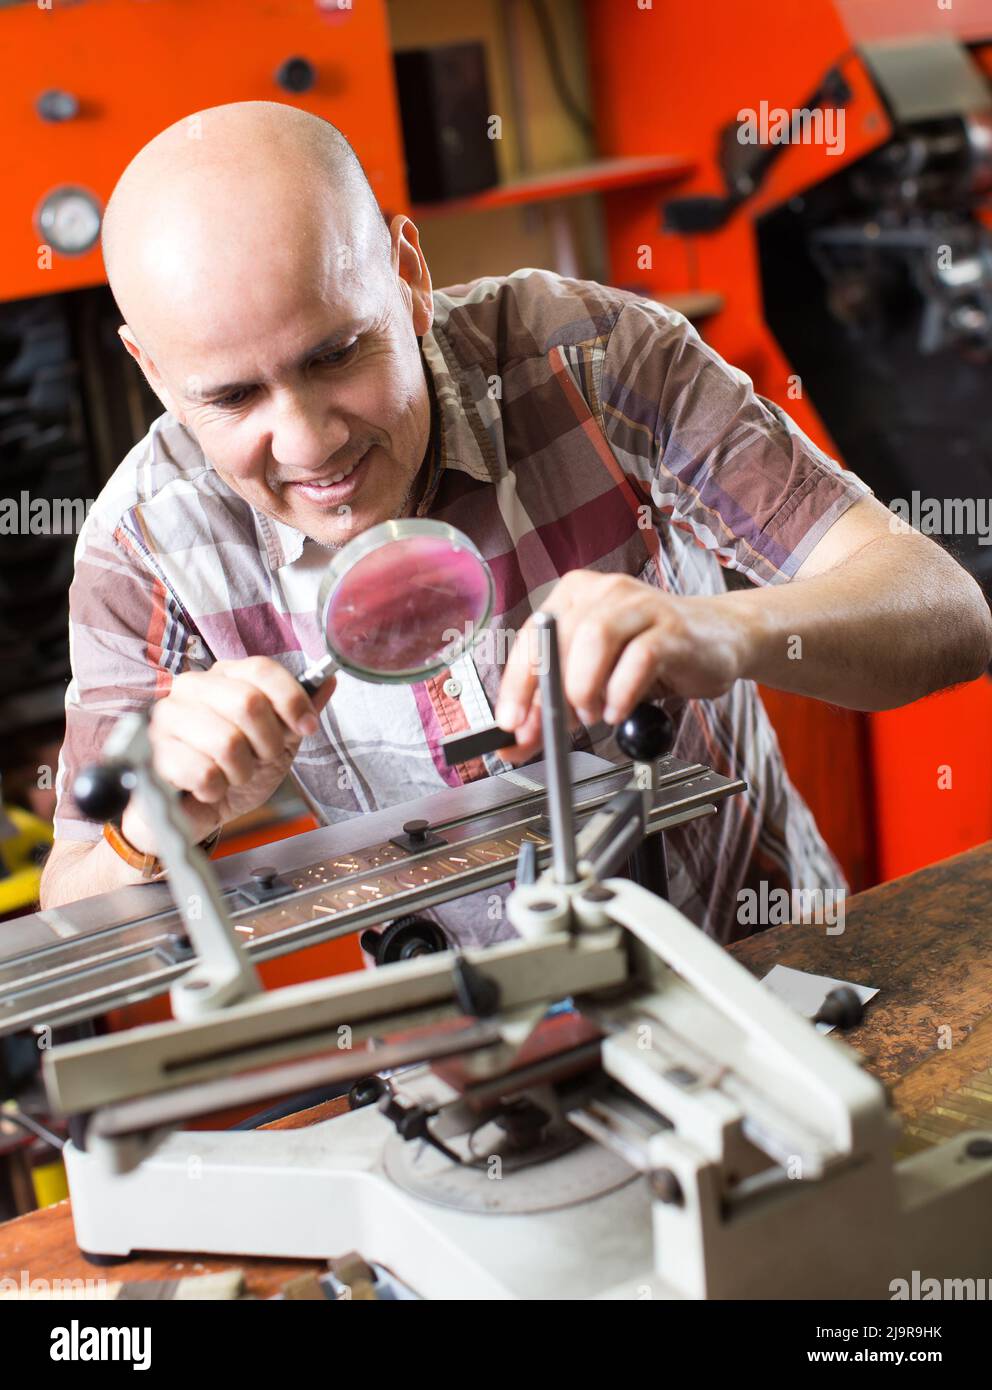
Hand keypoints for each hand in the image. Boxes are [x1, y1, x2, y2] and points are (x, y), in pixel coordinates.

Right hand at [121, 657, 333, 853]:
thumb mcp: (277, 741)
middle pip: (248, 703)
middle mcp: (191, 688)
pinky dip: (216, 790)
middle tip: (260, 760)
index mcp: (222, 677)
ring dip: (241, 771)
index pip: (261, 668)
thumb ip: (299, 710)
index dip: (291, 699)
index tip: (307, 728)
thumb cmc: (233, 772)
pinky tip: (208, 790)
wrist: (195, 815)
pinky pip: (203, 772)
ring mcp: (166, 719)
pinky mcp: (152, 754)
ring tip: (231, 776)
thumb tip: (329, 679)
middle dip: (267, 743)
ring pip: (227, 742)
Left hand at [494, 571, 746, 757]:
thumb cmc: (654, 654)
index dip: (516, 687)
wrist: (721, 637)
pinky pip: (639, 658)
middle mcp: (605, 592)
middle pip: (557, 638)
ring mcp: (640, 605)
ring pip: (594, 639)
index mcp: (575, 595)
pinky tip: (618, 711)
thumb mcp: (595, 678)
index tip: (509, 726)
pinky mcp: (672, 628)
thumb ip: (554, 706)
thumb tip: (515, 740)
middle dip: (548, 694)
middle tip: (555, 728)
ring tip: (592, 714)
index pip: (531, 640)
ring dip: (584, 688)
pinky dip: (621, 693)